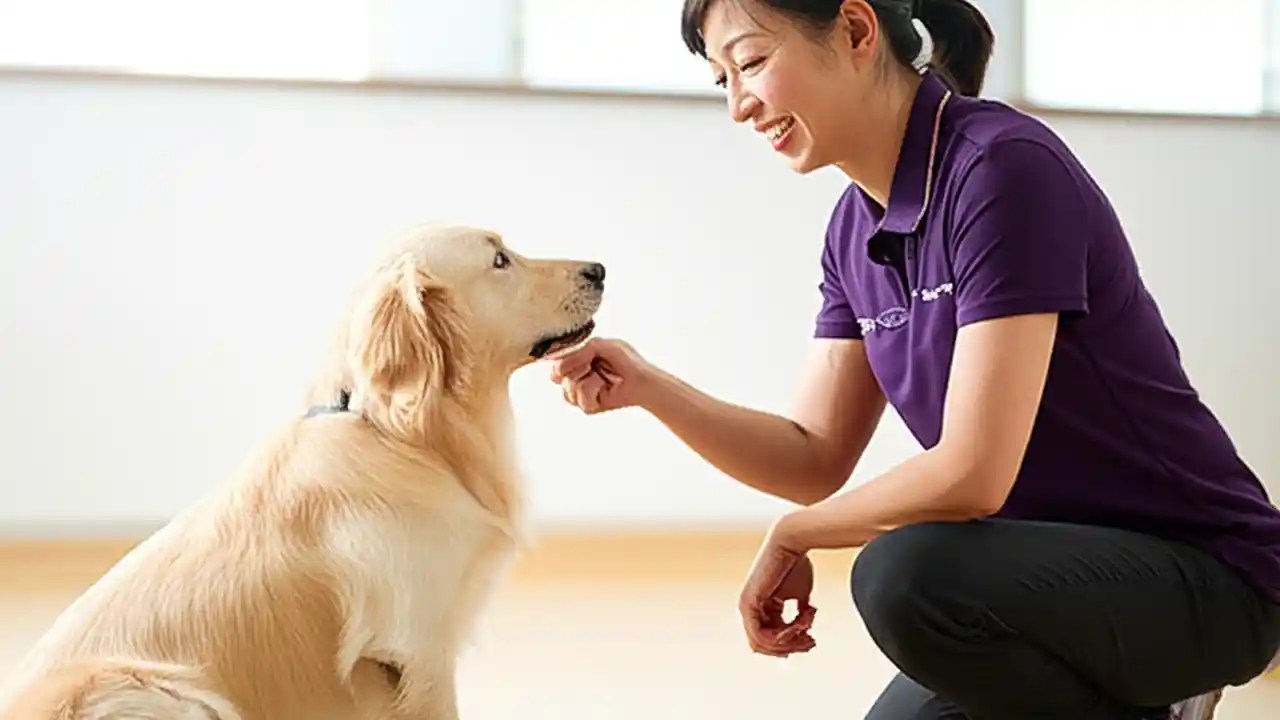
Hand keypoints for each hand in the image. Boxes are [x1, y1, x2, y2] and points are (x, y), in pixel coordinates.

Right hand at [547, 338, 652, 413]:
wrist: (641, 380)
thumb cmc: (626, 361)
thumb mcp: (599, 345)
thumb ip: (577, 352)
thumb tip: (558, 369)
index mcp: (578, 359)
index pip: (555, 360)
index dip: (559, 360)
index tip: (571, 354)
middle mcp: (576, 375)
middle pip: (555, 376)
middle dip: (574, 368)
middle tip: (590, 365)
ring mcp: (581, 392)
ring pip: (566, 389)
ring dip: (585, 380)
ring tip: (600, 377)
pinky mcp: (588, 406)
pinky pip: (579, 400)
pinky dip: (592, 390)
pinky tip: (603, 388)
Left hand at [739, 520, 816, 657]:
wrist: (789, 543)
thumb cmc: (796, 565)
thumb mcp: (801, 596)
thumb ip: (800, 615)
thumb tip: (806, 632)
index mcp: (761, 609)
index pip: (771, 641)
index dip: (793, 645)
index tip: (812, 639)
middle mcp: (750, 611)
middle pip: (767, 647)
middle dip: (792, 647)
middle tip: (811, 641)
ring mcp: (746, 608)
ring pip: (763, 645)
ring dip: (789, 642)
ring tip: (805, 628)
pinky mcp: (747, 605)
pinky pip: (760, 636)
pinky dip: (780, 638)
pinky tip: (796, 627)